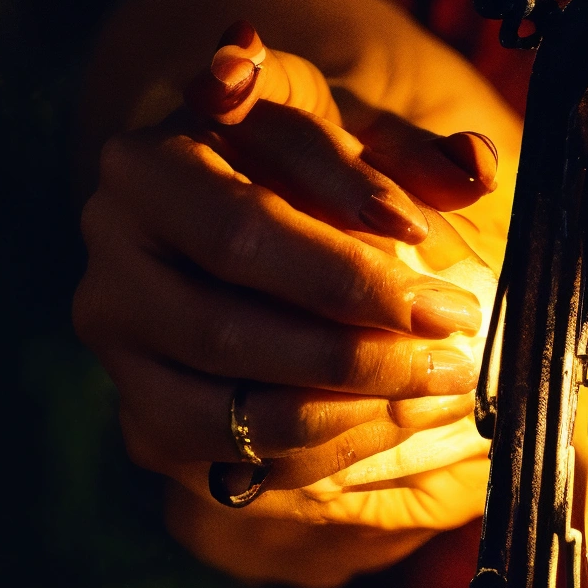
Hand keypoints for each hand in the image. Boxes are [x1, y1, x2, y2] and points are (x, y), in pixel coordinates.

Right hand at [75, 21, 502, 580]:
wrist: (244, 234)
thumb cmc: (309, 173)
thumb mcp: (356, 137)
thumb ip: (417, 155)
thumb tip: (475, 166)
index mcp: (147, 166)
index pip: (243, 213)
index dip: (336, 224)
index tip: (421, 230)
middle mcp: (111, 251)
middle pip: (230, 313)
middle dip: (356, 325)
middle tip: (453, 324)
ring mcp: (121, 341)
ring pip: (231, 392)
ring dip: (352, 392)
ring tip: (443, 374)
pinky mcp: (146, 417)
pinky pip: (239, 450)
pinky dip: (331, 439)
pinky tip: (399, 411)